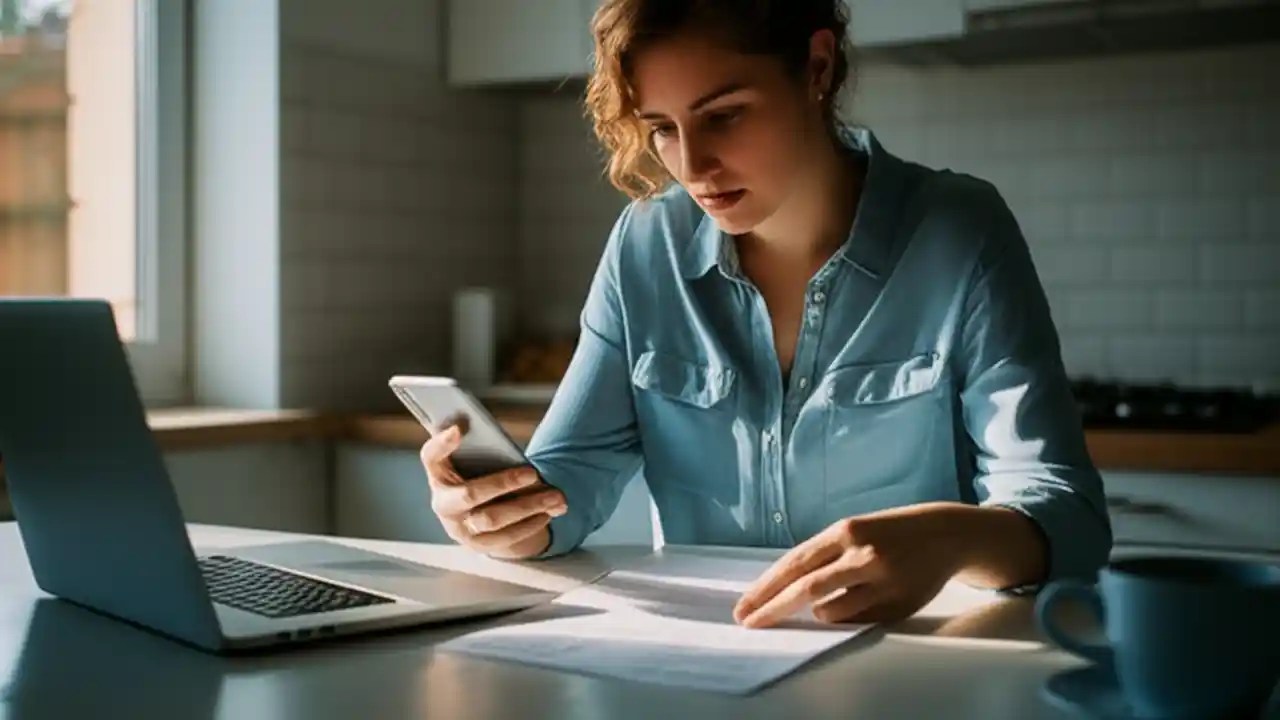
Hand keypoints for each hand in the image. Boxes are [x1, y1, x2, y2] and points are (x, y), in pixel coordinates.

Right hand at [419, 425, 566, 559]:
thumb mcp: (479, 463)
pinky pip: (504, 537)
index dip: (441, 444)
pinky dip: (529, 524)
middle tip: (532, 473)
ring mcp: (458, 528)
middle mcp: (443, 503)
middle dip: (504, 483)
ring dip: (527, 506)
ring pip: (492, 519)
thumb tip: (508, 447)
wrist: (481, 518)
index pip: (431, 457)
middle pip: (469, 494)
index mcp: (439, 475)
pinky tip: (547, 513)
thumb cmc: (482, 478)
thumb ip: (488, 450)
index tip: (458, 429)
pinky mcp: (476, 545)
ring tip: (555, 496)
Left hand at [732, 504, 963, 627]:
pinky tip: (864, 598)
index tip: (744, 606)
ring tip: (839, 594)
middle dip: (773, 609)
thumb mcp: (852, 532)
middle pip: (806, 590)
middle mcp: (862, 554)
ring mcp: (882, 581)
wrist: (944, 535)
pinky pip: (857, 620)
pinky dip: (848, 615)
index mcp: (845, 531)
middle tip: (749, 622)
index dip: (766, 588)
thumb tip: (780, 589)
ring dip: (819, 611)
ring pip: (830, 611)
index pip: (795, 564)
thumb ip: (821, 557)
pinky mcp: (897, 604)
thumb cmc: (887, 533)